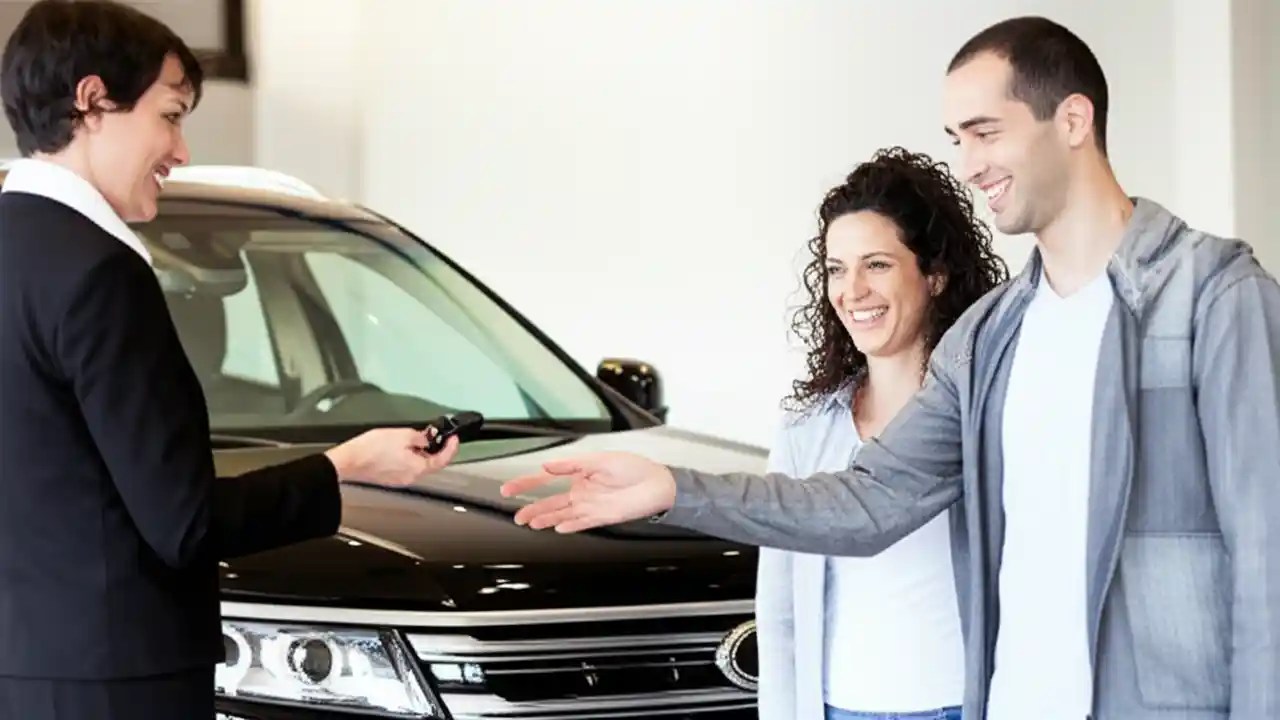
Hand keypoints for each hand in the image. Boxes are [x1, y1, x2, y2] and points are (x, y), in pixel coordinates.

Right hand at [324, 427, 458, 486]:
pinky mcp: (389, 477)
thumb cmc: (370, 450)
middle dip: (434, 448)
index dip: (451, 447)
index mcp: (418, 468)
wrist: (348, 461)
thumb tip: (429, 437)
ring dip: (420, 452)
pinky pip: (405, 466)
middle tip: (433, 434)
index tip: (453, 438)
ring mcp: (399, 479)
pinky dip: (408, 457)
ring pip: (417, 464)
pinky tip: (399, 447)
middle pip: (430, 463)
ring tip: (414, 438)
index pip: (443, 459)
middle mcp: (411, 477)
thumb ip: (421, 436)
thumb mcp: (402, 434)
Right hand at [500, 451, 676, 532]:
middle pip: (550, 501)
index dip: (526, 484)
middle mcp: (581, 490)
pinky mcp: (600, 517)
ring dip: (545, 518)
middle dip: (531, 508)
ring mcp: (589, 505)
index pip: (546, 479)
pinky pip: (580, 523)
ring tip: (530, 523)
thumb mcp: (600, 460)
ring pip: (561, 514)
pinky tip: (557, 528)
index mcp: (578, 473)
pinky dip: (568, 526)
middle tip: (516, 515)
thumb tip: (548, 466)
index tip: (509, 489)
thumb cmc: (633, 468)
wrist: (657, 485)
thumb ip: (572, 465)